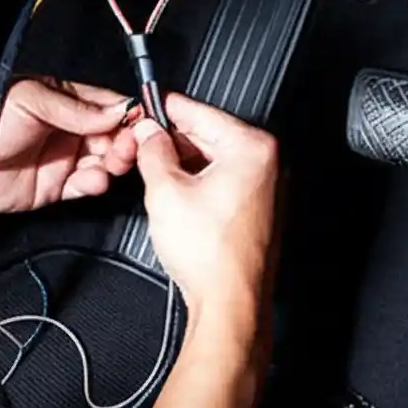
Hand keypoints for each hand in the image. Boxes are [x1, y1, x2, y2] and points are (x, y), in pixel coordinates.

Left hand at [0, 79, 135, 211]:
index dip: (128, 112)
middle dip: (126, 140)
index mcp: (62, 99)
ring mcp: (62, 158)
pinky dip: (95, 183)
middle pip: (112, 135)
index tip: (145, 120)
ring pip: (104, 161)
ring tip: (112, 163)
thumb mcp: (30, 102)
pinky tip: (93, 180)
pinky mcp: (54, 187)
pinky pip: (86, 185)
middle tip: (130, 146)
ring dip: (114, 162)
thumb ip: (75, 109)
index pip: (106, 104)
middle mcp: (66, 128)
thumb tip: (117, 111)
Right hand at [128, 93, 278, 323]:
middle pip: (210, 134)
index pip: (201, 111)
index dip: (165, 108)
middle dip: (172, 139)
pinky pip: (224, 182)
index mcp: (253, 148)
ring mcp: (266, 189)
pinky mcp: (258, 211)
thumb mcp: (166, 190)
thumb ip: (153, 151)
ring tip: (153, 172)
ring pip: (215, 159)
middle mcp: (267, 164)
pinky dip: (199, 181)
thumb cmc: (210, 253)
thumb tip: (148, 132)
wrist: (230, 303)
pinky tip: (175, 193)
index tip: (145, 105)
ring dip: (183, 162)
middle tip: (140, 142)